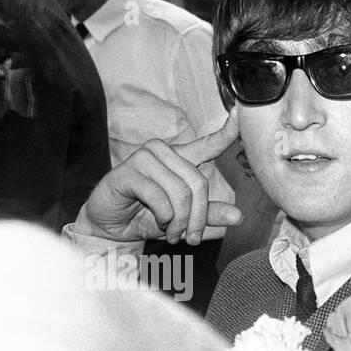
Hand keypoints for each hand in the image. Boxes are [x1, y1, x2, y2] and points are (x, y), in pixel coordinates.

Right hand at [76, 116, 242, 244]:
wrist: (111, 226)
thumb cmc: (147, 216)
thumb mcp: (184, 219)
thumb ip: (209, 215)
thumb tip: (238, 216)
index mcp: (180, 159)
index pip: (208, 144)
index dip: (226, 132)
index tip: (240, 112)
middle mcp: (163, 152)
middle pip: (198, 183)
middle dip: (198, 217)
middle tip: (190, 238)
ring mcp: (144, 158)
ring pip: (180, 192)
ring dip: (180, 222)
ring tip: (173, 234)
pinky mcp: (128, 172)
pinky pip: (159, 197)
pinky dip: (164, 217)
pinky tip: (160, 223)